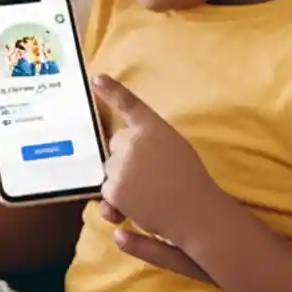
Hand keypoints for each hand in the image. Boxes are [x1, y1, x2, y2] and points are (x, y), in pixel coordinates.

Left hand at [93, 75, 227, 280]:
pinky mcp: (113, 188)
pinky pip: (107, 191)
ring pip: (110, 169)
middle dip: (125, 157)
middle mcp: (133, 142)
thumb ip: (149, 139)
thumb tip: (122, 145)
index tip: (97, 79)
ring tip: (148, 192)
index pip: (129, 105)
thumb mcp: (174, 147)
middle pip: (116, 144)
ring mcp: (121, 165)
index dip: (112, 91)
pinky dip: (117, 201)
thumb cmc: (190, 180)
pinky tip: (138, 206)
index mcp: (153, 128)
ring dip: (122, 180)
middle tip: (149, 175)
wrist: (195, 213)